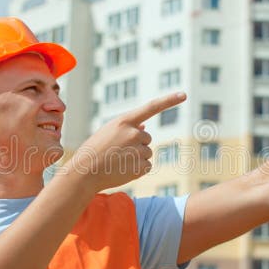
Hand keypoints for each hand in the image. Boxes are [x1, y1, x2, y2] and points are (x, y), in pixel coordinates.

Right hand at [63, 91, 186, 192]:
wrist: (84, 172)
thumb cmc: (94, 150)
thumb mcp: (108, 132)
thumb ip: (127, 128)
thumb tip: (145, 128)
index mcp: (124, 121)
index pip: (151, 107)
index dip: (169, 100)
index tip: (183, 95)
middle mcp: (134, 133)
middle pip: (147, 138)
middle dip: (137, 144)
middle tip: (118, 151)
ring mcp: (138, 150)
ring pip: (147, 152)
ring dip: (136, 157)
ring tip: (117, 161)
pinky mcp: (141, 167)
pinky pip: (147, 166)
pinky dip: (138, 169)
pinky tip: (123, 170)